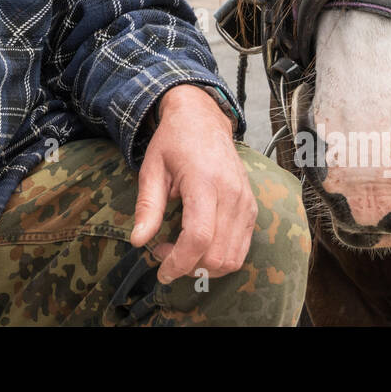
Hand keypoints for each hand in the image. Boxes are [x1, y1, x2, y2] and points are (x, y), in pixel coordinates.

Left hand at [129, 85, 254, 284]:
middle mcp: (232, 194)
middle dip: (188, 266)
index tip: (161, 272)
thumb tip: (138, 242)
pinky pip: (242, 248)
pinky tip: (199, 245)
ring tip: (180, 249)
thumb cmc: (173, 142)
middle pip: (217, 254)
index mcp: (204, 182)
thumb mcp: (152, 169)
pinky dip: (219, 257)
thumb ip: (148, 207)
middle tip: (164, 252)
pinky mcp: (252, 208)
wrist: (203, 119)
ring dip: (204, 266)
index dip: (179, 263)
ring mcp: (246, 201)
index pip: (198, 237)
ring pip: (232, 257)